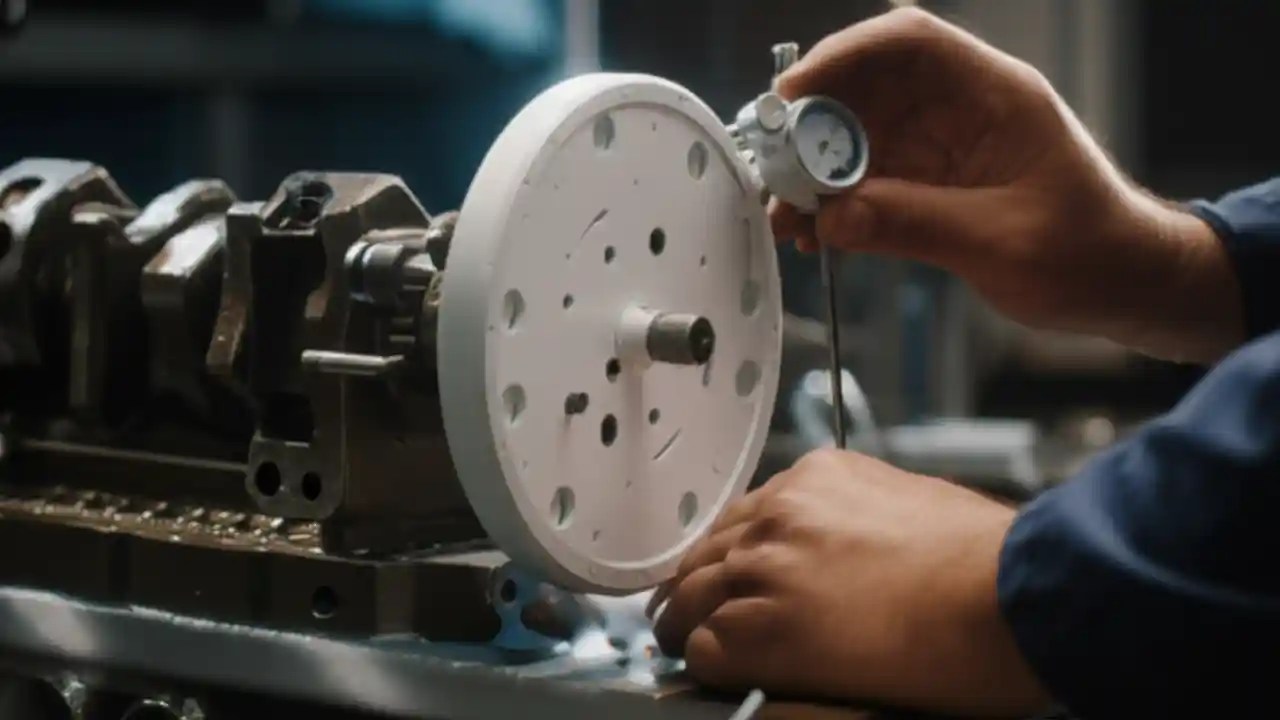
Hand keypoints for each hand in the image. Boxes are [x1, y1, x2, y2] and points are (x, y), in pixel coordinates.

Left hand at [648, 449, 1050, 716]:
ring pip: (691, 600)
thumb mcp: (915, 505)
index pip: (744, 516)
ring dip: (691, 626)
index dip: (732, 555)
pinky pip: (707, 650)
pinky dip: (710, 665)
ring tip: (691, 646)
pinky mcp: (761, 629)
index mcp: (816, 478)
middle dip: (700, 587)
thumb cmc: (990, 561)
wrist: (1008, 596)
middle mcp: (781, 514)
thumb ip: (858, 519)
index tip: (733, 576)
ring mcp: (765, 569)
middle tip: (694, 614)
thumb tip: (849, 549)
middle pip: (708, 554)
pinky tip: (725, 675)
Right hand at [771, 7, 1241, 363]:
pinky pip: (864, 183)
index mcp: (995, 95)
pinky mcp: (926, 187)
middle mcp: (959, 111)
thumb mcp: (1005, 242)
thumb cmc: (1090, 253)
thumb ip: (918, 225)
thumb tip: (833, 216)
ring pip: (856, 137)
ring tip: (784, 214)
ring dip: (812, 170)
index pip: (909, 43)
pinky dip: (832, 204)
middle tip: (772, 169)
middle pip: (867, 88)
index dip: (844, 56)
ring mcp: (939, 148)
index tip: (791, 95)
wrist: (1123, 284)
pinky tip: (813, 233)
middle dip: (810, 122)